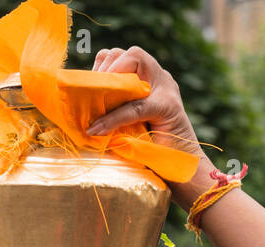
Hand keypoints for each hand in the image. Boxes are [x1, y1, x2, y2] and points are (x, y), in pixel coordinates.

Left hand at [86, 47, 210, 202]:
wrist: (184, 176)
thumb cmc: (153, 157)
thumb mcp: (126, 130)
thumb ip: (112, 114)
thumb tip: (79, 113)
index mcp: (151, 82)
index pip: (123, 56)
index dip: (102, 65)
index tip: (86, 86)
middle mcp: (161, 80)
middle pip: (129, 52)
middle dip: (106, 67)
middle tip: (89, 92)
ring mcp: (167, 90)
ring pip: (136, 60)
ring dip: (111, 79)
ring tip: (94, 103)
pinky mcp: (169, 107)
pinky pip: (135, 105)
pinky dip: (113, 117)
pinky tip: (96, 129)